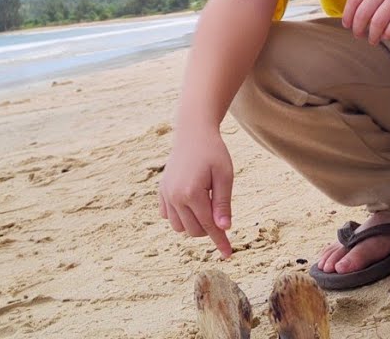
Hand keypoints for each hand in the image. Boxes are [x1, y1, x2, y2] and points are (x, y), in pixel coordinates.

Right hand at [158, 127, 234, 257]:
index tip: (228, 255)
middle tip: (219, 210)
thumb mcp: (225, 176)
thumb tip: (224, 228)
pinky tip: (190, 204)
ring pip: (179, 227)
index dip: (220, 241)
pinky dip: (180, 216)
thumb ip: (223, 203)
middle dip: (208, 228)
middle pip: (193, 230)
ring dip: (193, 224)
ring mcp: (166, 194)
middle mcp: (175, 196)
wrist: (192, 133)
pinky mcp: (161, 191)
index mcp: (192, 193)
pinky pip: (168, 216)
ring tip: (205, 204)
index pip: (208, 226)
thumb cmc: (214, 152)